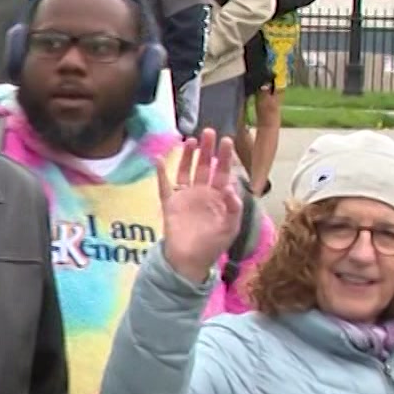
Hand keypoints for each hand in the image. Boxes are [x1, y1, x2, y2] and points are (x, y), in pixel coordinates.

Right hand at [157, 130, 244, 282]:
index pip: (223, 172)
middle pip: (205, 166)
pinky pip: (164, 186)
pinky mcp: (169, 204)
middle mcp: (202, 193)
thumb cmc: (213, 245)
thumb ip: (234, 207)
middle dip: (207, 150)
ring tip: (191, 140)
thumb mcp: (230, 227)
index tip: (226, 141)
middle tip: (209, 132)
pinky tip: (160, 160)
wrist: (189, 261)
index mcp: (219, 198)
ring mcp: (185, 197)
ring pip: (186, 171)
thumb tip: (230, 187)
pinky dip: (161, 173)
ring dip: (188, 156)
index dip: (224, 157)